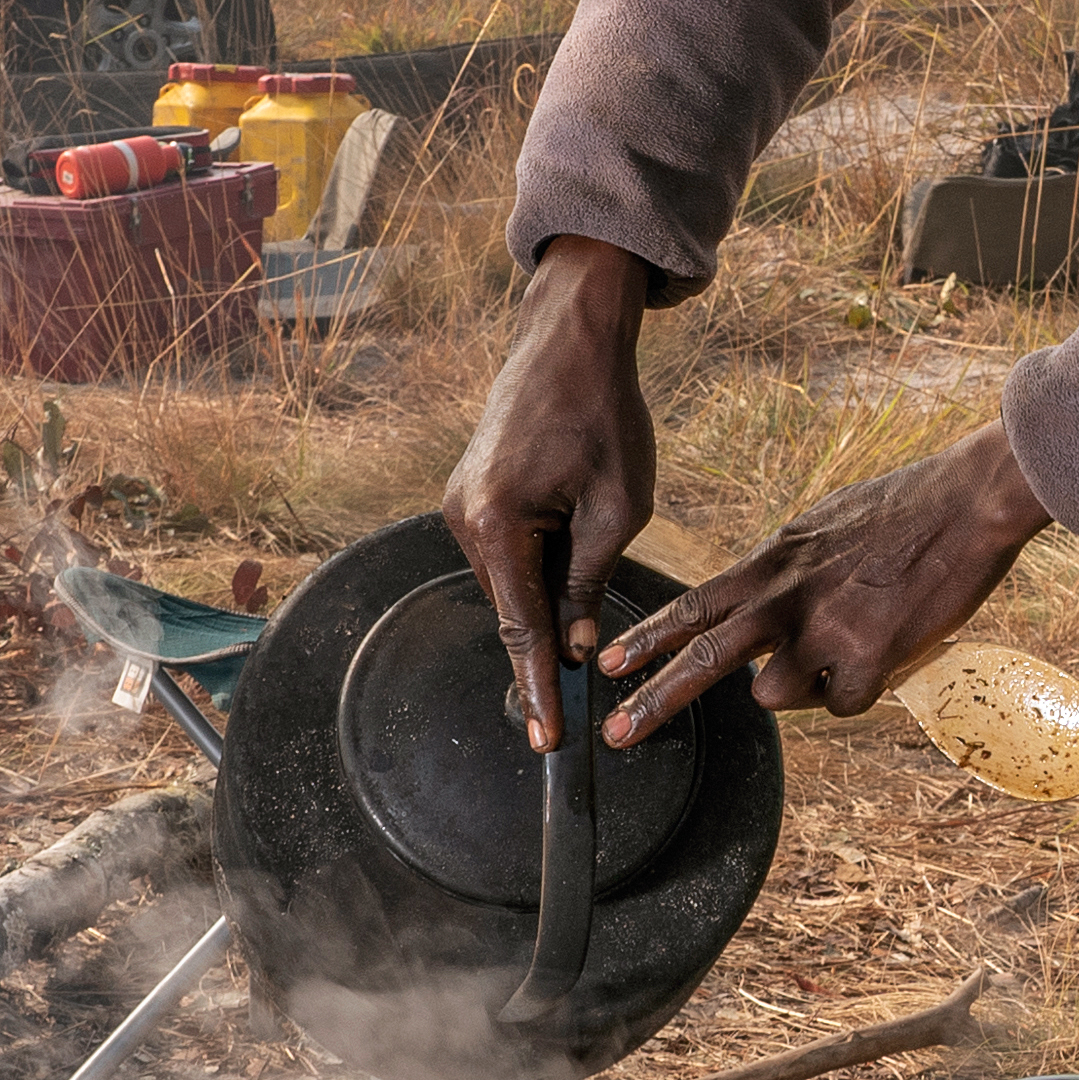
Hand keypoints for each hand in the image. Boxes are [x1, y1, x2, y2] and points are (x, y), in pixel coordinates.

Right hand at [444, 234, 658, 749]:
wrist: (569, 339)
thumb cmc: (602, 413)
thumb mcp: (617, 508)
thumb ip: (590, 583)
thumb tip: (573, 647)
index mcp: (497, 522)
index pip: (521, 627)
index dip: (537, 688)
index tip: (546, 740)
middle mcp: (463, 518)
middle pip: (512, 608)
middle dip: (548, 636)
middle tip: (592, 655)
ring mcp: (460, 505)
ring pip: (510, 583)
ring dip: (549, 590)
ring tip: (592, 535)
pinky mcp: (471, 495)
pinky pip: (506, 553)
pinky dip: (539, 564)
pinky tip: (573, 529)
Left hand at [596, 423, 1051, 746]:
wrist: (967, 500)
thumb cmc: (903, 509)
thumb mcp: (819, 529)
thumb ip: (782, 573)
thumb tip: (759, 610)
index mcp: (771, 561)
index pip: (693, 604)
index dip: (646, 638)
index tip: (606, 664)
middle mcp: (785, 596)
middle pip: (703, 659)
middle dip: (653, 701)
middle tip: (616, 735)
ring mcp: (824, 630)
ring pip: (774, 696)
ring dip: (800, 688)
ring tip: (843, 651)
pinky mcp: (868, 659)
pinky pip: (843, 703)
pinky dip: (860, 689)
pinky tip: (886, 652)